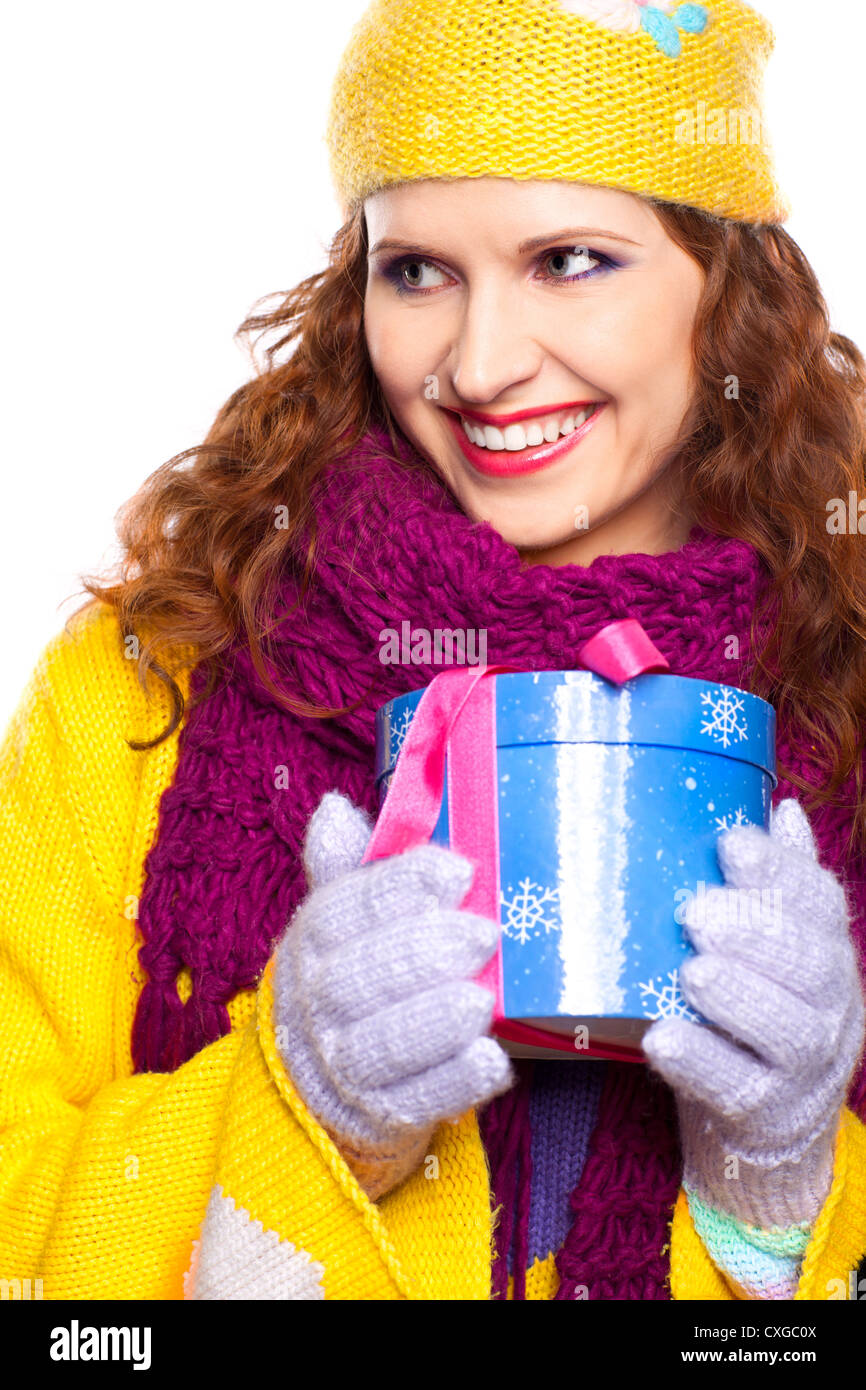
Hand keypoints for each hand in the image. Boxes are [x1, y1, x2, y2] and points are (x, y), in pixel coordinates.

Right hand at [272, 791, 513, 1199]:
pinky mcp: (379, 1117)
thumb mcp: (345, 920)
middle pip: (360, 977)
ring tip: (480, 999)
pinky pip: (414, 1103)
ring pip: (380, 1045)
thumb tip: (333, 808)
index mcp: (311, 942)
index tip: (456, 871)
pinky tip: (490, 1060)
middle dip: (423, 952)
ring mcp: (342, 1066)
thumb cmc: (355, 977)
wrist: (327, 1083)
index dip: (400, 888)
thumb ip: (350, 869)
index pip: (345, 910)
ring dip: (433, 1020)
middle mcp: (316, 1005)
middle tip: (484, 933)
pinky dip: (453, 1083)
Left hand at [643, 798, 865, 1228]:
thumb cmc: (755, 1017)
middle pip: (809, 964)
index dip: (778, 871)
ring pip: (787, 1029)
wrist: (768, 1131)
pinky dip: (700, 1062)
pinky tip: (662, 1038)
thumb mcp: (774, 951)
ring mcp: (806, 1067)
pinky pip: (737, 1088)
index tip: (730, 844)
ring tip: (691, 972)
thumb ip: (779, 886)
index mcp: (829, 951)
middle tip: (696, 913)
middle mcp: (832, 1006)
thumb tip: (783, 810)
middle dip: (754, 932)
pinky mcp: (767, 1115)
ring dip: (737, 995)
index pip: (818, 903)